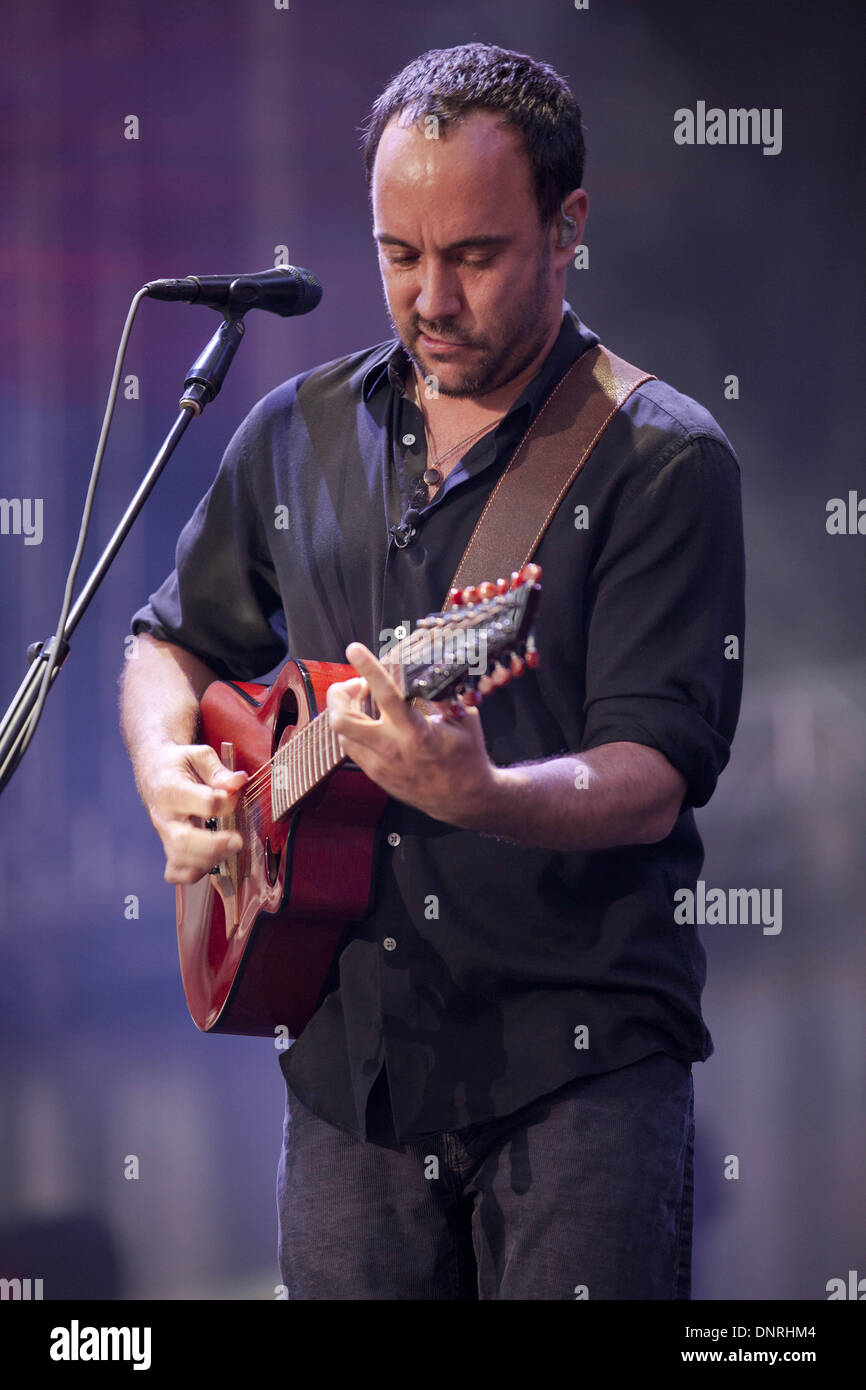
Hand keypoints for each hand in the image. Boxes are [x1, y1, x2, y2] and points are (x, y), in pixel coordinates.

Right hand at [142, 743, 248, 884]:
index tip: (236, 796)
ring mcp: (165, 836)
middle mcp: (164, 816)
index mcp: (171, 789)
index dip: (226, 802)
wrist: (154, 771)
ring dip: (210, 860)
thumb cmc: (179, 764)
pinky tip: (211, 862)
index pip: (204, 803)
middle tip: (238, 841)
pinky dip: (193, 874)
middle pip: (184, 841)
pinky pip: (175, 873)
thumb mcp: (199, 755)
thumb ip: (219, 770)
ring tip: (231, 848)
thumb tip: (238, 783)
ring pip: (181, 860)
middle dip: (215, 845)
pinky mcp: (168, 848)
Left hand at [326, 641, 499, 826]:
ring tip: (361, 700)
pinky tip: (366, 720)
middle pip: (343, 720)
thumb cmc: (466, 756)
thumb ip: (443, 695)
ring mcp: (380, 764)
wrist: (463, 799)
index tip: (354, 649)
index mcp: (417, 732)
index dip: (367, 668)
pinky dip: (352, 728)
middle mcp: (392, 748)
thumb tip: (429, 669)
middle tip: (353, 684)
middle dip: (338, 695)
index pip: (386, 694)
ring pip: (341, 733)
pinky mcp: (375, 774)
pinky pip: (350, 747)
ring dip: (344, 711)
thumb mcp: (464, 720)